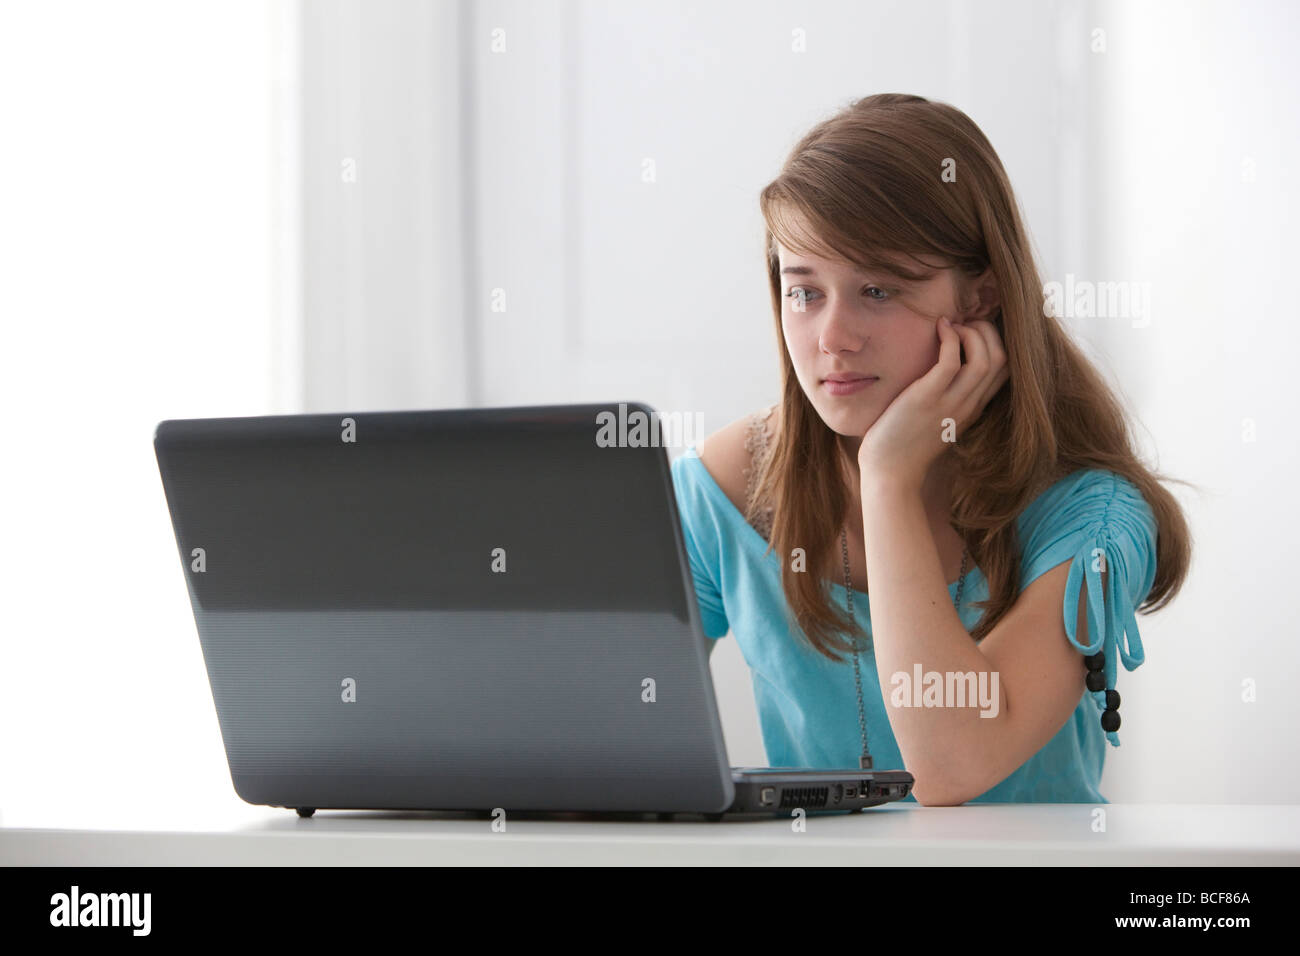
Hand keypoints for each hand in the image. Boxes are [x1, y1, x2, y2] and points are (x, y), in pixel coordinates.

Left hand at [857, 317, 1008, 489]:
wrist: (890, 471)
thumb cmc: (905, 442)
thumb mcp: (936, 417)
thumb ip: (947, 396)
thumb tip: (946, 367)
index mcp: (973, 407)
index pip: (1006, 369)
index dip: (996, 342)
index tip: (971, 332)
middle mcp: (969, 404)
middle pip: (1003, 358)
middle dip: (988, 331)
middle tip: (962, 324)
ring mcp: (951, 401)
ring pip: (986, 357)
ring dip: (972, 332)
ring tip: (952, 326)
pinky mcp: (928, 398)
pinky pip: (952, 360)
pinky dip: (950, 337)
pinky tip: (939, 328)